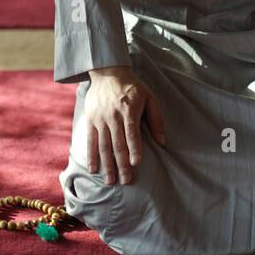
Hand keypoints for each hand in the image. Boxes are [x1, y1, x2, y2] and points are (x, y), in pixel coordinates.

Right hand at [83, 65, 166, 185]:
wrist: (108, 72)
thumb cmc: (133, 87)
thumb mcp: (150, 98)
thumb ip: (156, 120)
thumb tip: (163, 142)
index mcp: (129, 109)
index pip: (132, 133)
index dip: (134, 148)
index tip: (135, 163)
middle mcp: (113, 115)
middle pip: (117, 143)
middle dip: (121, 164)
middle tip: (125, 180)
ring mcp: (100, 118)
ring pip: (103, 145)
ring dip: (107, 164)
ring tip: (110, 181)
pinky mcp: (90, 120)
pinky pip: (90, 141)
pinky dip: (91, 156)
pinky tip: (94, 169)